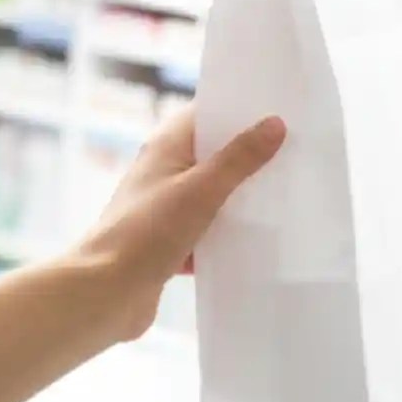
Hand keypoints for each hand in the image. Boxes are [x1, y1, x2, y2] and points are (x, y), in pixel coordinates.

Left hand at [73, 105, 285, 340]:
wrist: (105, 294)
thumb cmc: (145, 233)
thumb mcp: (200, 190)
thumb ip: (238, 159)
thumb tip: (274, 124)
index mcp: (165, 147)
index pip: (205, 113)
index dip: (239, 108)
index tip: (279, 107)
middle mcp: (164, 173)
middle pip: (214, 155)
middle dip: (250, 156)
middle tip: (296, 151)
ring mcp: (167, 209)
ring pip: (214, 196)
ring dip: (242, 199)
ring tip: (290, 193)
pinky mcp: (171, 244)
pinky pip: (209, 232)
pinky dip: (230, 236)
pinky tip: (263, 242)